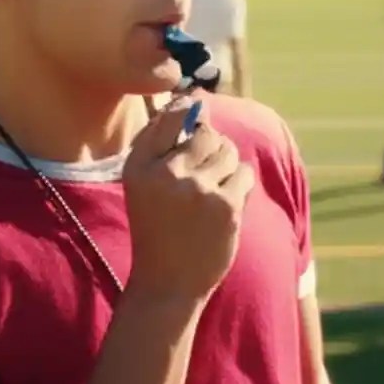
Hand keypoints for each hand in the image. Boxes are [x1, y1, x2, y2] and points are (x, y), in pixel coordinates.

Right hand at [123, 98, 255, 301]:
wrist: (167, 283)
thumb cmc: (158, 228)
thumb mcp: (144, 184)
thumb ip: (162, 142)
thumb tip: (195, 100)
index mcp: (139, 166)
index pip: (173, 116)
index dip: (190, 115)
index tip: (195, 127)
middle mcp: (165, 174)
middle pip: (207, 132)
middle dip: (212, 148)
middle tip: (202, 178)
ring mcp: (197, 190)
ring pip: (229, 151)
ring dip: (227, 167)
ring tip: (211, 193)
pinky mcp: (225, 205)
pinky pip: (245, 174)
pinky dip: (240, 186)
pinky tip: (224, 206)